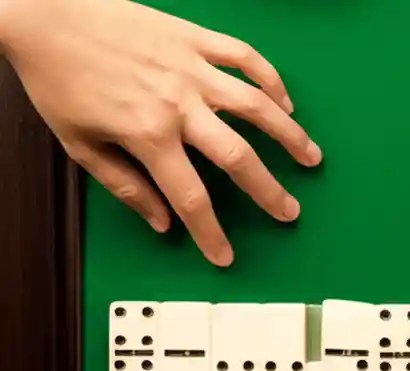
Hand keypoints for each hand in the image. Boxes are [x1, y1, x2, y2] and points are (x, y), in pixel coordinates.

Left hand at [0, 0, 321, 266]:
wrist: (47, 14)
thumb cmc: (58, 78)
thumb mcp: (79, 143)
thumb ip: (125, 186)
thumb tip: (161, 222)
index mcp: (147, 134)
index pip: (191, 197)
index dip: (211, 233)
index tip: (226, 256)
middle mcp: (178, 104)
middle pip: (238, 158)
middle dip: (269, 192)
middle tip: (289, 212)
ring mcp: (191, 69)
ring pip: (256, 106)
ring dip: (289, 136)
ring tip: (311, 157)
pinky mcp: (195, 39)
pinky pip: (245, 59)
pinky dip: (271, 80)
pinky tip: (285, 102)